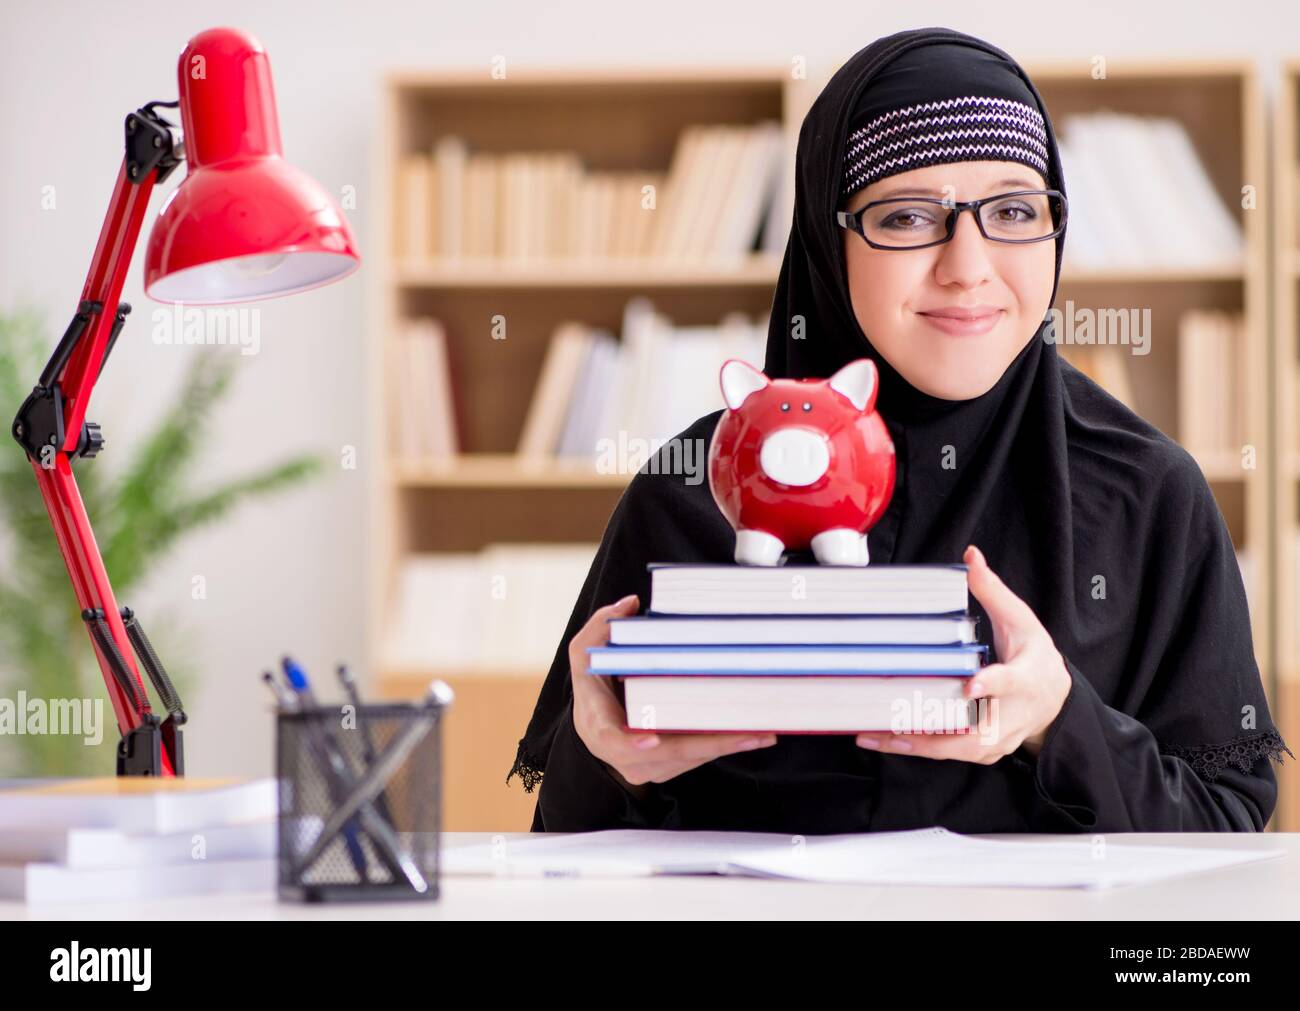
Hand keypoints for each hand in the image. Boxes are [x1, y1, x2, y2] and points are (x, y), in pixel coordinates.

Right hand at [569, 594, 777, 792]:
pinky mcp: (666, 770)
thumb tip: (630, 604)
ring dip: (727, 746)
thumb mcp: (585, 656)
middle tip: (749, 730)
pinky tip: (752, 735)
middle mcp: (624, 756)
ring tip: (762, 732)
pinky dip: (723, 747)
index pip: (614, 739)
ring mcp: (647, 768)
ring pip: (690, 759)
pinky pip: (696, 760)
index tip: (652, 738)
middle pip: (671, 753)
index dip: (633, 742)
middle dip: (712, 743)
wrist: (594, 727)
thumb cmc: (593, 690)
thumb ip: (602, 627)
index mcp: (600, 726)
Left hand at [855, 544, 1070, 763]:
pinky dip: (921, 749)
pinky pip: (953, 753)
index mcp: (1025, 678)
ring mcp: (1001, 736)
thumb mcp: (1021, 620)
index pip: (1009, 682)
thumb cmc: (1034, 656)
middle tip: (895, 727)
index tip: (970, 685)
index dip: (991, 685)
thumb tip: (971, 557)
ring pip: (961, 749)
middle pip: (978, 731)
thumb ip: (992, 590)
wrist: (1054, 697)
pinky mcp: (987, 750)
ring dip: (918, 746)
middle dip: (935, 735)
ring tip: (877, 736)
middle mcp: (1013, 714)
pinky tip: (888, 740)